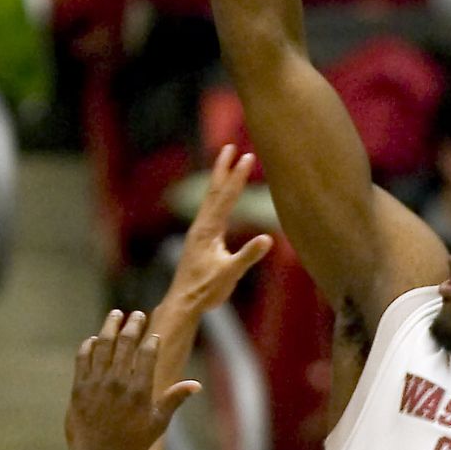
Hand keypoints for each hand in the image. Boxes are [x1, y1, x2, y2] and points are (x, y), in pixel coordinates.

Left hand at [66, 311, 198, 449]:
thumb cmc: (130, 444)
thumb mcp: (157, 424)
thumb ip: (174, 400)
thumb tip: (196, 384)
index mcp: (139, 389)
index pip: (147, 353)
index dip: (151, 340)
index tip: (154, 335)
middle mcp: (118, 381)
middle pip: (126, 343)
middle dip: (132, 325)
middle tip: (136, 314)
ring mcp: (97, 382)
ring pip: (103, 345)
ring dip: (109, 326)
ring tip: (115, 314)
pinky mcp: (79, 387)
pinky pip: (83, 358)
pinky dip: (88, 346)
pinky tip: (93, 340)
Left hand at [164, 145, 272, 319]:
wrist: (182, 303)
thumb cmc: (206, 290)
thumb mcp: (230, 274)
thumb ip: (248, 256)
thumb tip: (268, 238)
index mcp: (209, 230)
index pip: (227, 197)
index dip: (238, 176)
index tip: (247, 156)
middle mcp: (201, 226)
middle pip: (214, 191)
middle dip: (223, 169)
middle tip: (229, 147)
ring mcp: (198, 232)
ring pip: (209, 200)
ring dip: (217, 180)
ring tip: (223, 164)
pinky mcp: (198, 240)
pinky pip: (208, 210)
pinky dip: (214, 197)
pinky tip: (217, 200)